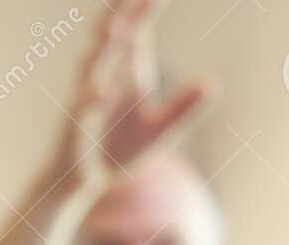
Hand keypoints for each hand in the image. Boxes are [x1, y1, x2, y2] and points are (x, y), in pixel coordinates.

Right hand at [52, 0, 211, 189]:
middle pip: (112, 37)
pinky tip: (104, 92)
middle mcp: (105, 76)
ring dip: (105, 46)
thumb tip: (212, 85)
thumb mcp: (159, 131)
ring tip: (119, 29)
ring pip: (93, 65)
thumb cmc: (121, 149)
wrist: (86, 183)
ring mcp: (87, 98)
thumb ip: (183, 108)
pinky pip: (82, 108)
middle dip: (122, 14)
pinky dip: (92, 98)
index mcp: (126, 71)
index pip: (137, 32)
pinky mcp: (76, 125)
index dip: (144, 9)